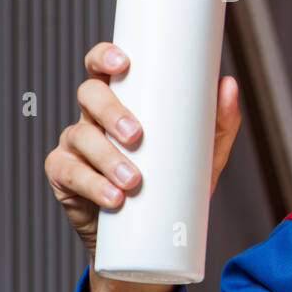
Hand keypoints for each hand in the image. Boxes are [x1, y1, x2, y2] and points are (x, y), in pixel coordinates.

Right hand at [44, 41, 241, 259]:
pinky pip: (69, 173)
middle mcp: (94, 117)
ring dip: (107, 157)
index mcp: (123, 101)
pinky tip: (113, 197)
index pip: (105, 68)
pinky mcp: (64, 176)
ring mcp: (76, 145)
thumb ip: (219, 122)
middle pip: (89, 95)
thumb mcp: (203, 154)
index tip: (123, 62)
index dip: (105, 57)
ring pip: (80, 136)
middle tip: (136, 135)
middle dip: (111, 111)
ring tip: (133, 180)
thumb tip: (228, 84)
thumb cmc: (173, 182)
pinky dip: (93, 185)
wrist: (152, 234)